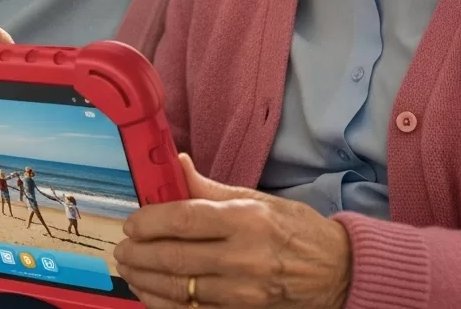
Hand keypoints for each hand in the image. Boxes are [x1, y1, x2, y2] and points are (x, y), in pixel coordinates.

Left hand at [115, 155, 350, 308]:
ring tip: (130, 269)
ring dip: (146, 280)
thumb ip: (211, 189)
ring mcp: (243, 292)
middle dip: (140, 254)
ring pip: (180, 290)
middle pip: (176, 257)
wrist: (338, 272)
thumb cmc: (298, 231)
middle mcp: (243, 257)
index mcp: (246, 220)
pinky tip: (150, 293)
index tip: (131, 223)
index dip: (150, 222)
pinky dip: (165, 304)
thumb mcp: (259, 200)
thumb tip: (176, 166)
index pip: (185, 220)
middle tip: (122, 249)